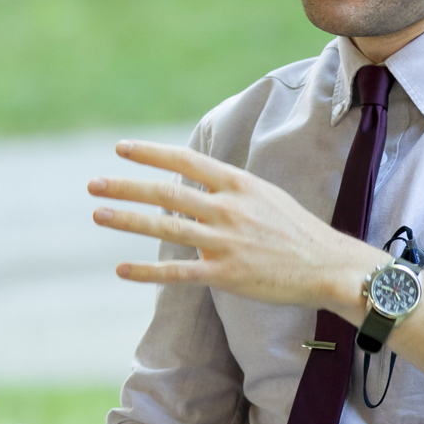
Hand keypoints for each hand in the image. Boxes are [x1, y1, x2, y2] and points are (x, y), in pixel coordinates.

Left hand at [89, 141, 369, 314]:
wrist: (329, 267)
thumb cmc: (299, 232)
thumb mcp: (266, 196)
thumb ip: (230, 191)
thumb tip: (195, 187)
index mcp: (238, 185)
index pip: (185, 161)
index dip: (150, 153)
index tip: (121, 149)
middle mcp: (228, 209)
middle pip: (166, 193)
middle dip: (126, 187)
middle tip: (94, 184)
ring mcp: (225, 242)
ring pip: (166, 227)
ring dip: (128, 220)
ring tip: (98, 214)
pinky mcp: (226, 274)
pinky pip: (178, 271)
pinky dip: (147, 271)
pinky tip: (121, 270)